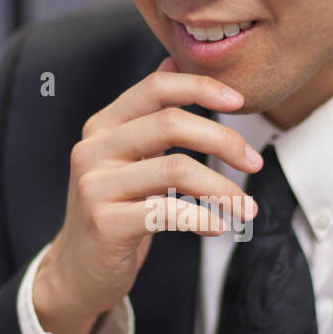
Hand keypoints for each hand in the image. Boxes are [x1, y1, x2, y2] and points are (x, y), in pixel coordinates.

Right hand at [33, 58, 262, 333]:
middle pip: (171, 124)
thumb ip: (147, 117)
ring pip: (176, 169)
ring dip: (222, 188)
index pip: (155, 89)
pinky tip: (217, 227)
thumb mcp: (126, 159)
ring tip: (245, 208)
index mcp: (102, 127)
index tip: (241, 101)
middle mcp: (93, 150)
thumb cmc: (114, 212)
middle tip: (254, 162)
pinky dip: (202, 218)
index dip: (201, 88)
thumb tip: (170, 62)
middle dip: (224, 139)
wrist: (78, 271)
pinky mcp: (105, 223)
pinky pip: (167, 212)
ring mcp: (95, 186)